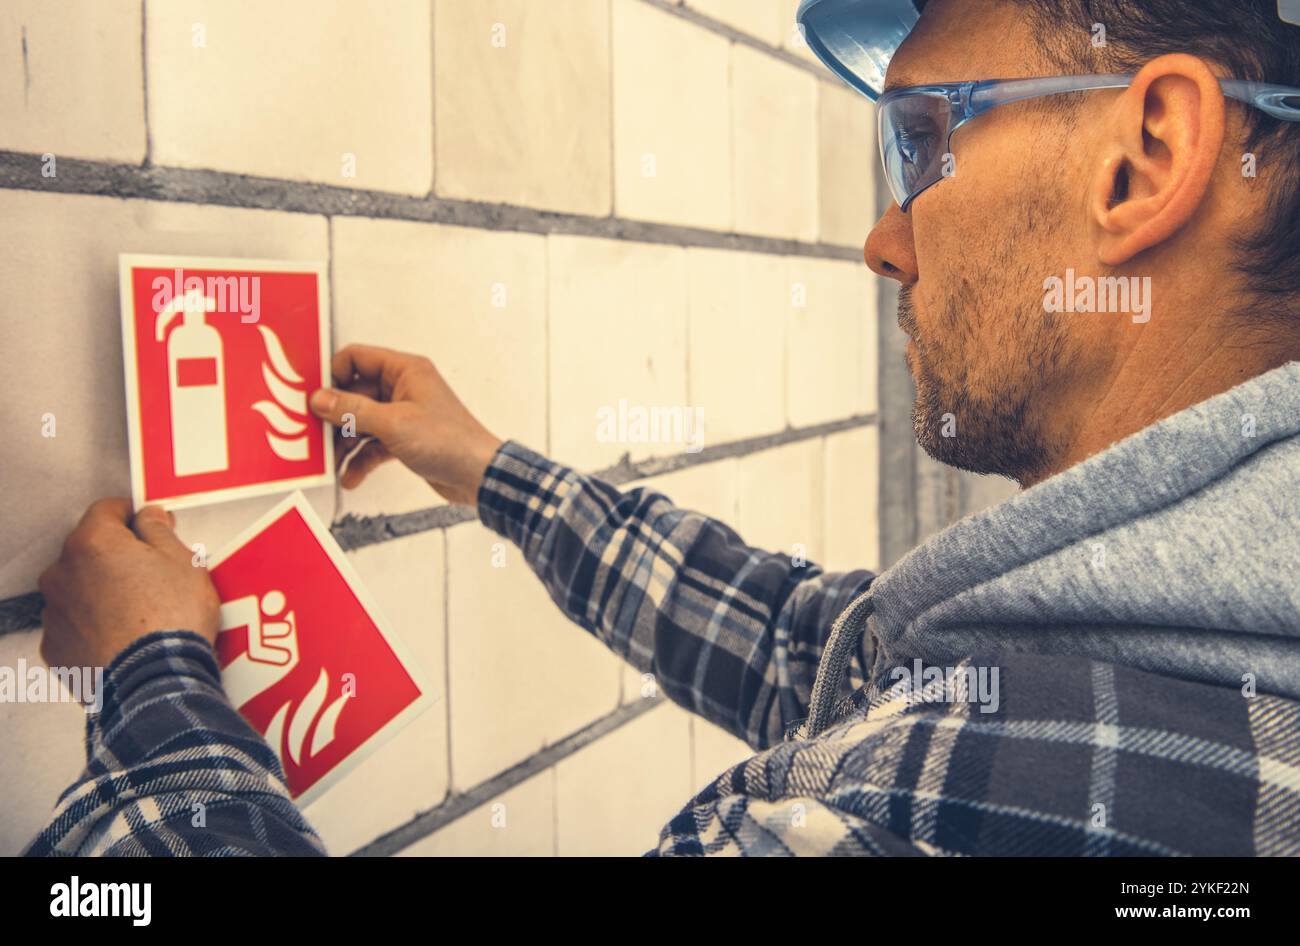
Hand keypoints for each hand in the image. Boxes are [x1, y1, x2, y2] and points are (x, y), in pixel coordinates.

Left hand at [39, 499, 219, 670]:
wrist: (154, 683)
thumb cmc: (170, 619)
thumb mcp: (184, 562)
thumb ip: (159, 531)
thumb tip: (149, 517)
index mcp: (92, 543)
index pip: (107, 510)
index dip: (133, 515)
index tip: (151, 525)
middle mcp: (62, 573)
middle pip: (89, 550)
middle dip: (117, 557)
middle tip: (153, 574)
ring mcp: (55, 613)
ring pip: (79, 589)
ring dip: (102, 591)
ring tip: (140, 612)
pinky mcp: (56, 648)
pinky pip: (75, 625)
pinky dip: (94, 626)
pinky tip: (125, 637)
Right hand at [309, 344, 503, 505]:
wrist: (477, 475)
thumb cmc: (450, 441)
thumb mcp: (393, 423)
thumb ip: (353, 410)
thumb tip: (321, 399)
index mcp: (405, 371)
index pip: (357, 358)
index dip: (334, 375)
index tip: (316, 397)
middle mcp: (404, 388)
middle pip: (355, 394)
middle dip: (336, 417)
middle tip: (318, 435)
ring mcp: (404, 415)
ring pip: (361, 422)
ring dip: (345, 443)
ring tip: (334, 462)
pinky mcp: (405, 440)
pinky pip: (373, 444)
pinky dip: (361, 460)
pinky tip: (351, 477)